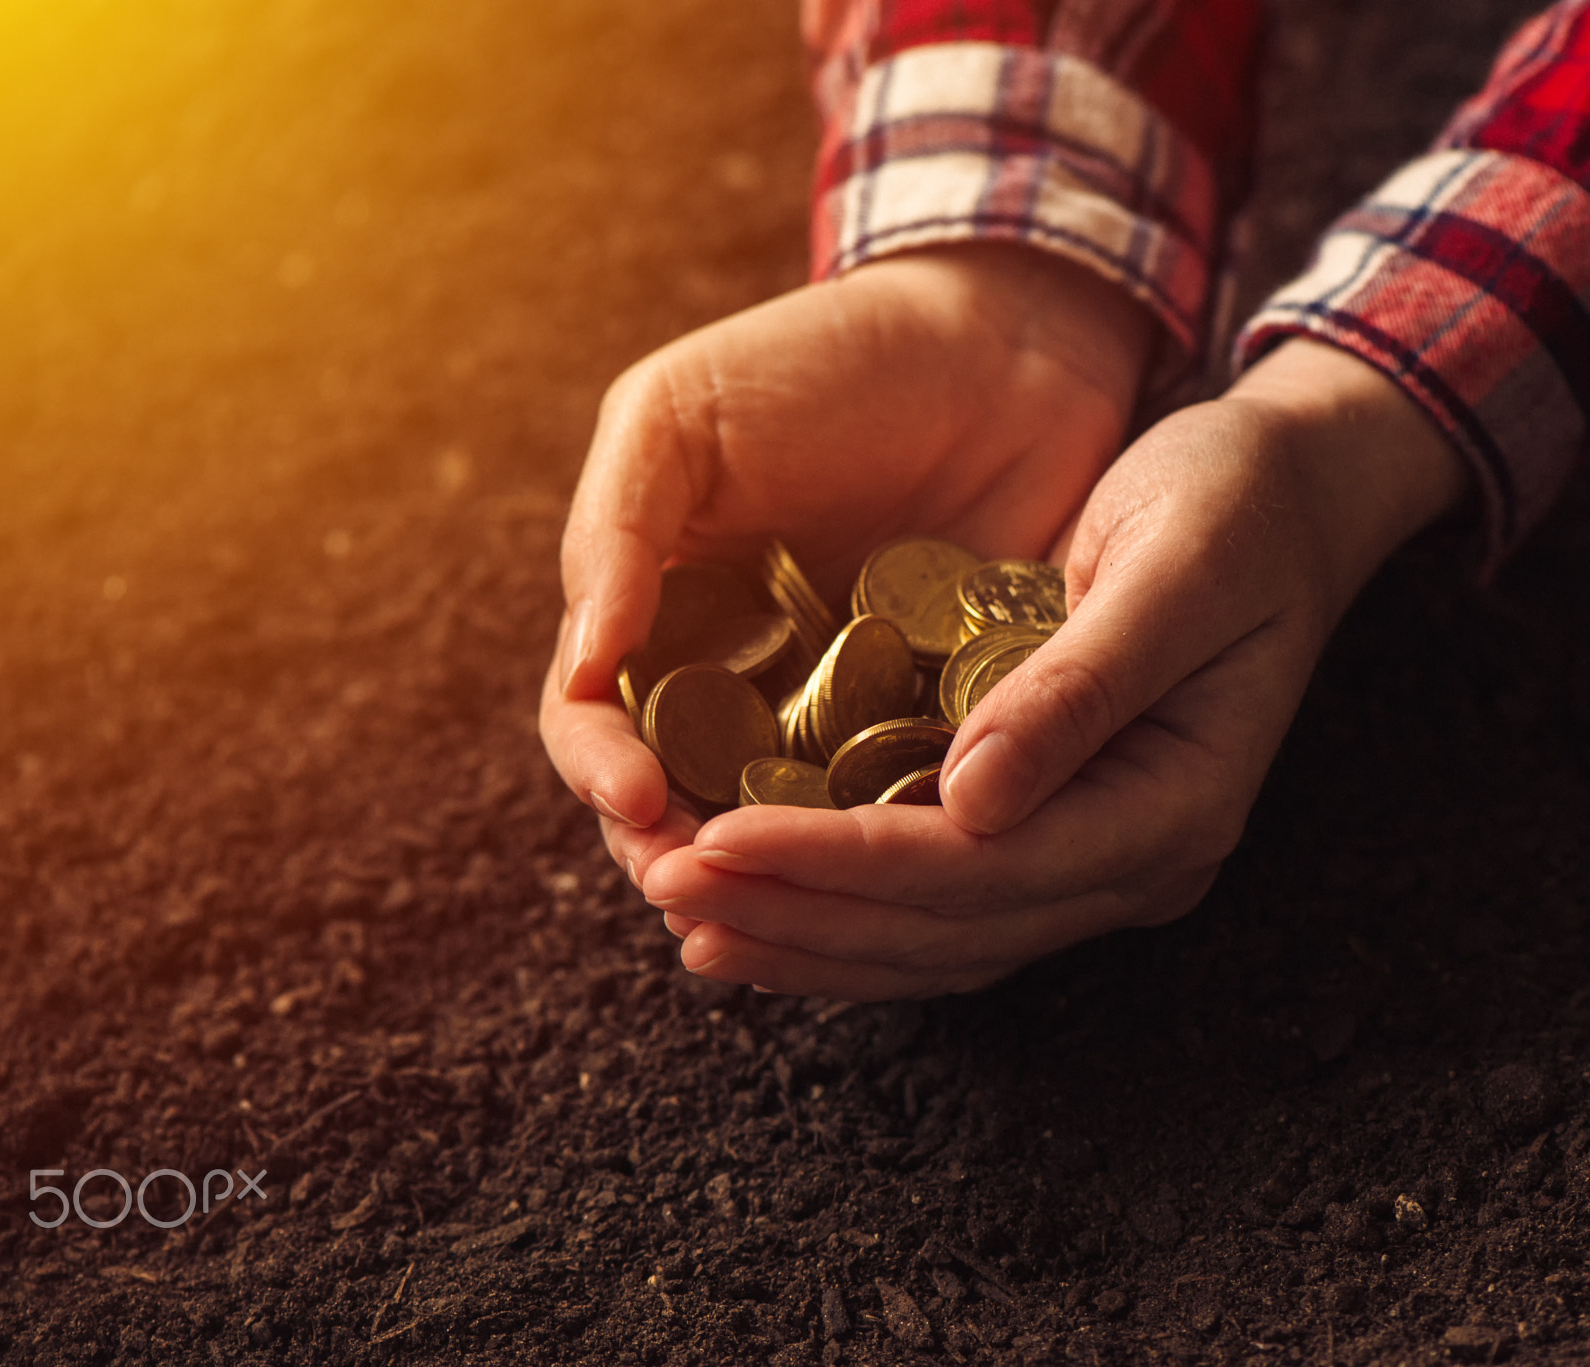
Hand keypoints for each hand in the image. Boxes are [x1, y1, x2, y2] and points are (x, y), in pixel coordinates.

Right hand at [541, 244, 1154, 882]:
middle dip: (680, 852)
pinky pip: (905, 804)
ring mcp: (842, 718)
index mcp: (659, 618)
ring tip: (790, 898)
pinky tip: (897, 865)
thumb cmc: (824, 362)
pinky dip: (891, 841)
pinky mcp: (941, 730)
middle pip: (681, 803)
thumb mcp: (681, 414)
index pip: (595, 724)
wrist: (1008, 343)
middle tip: (698, 885)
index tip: (638, 801)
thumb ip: (616, 529)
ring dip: (777, 871)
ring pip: (789, 828)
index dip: (601, 771)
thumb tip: (582, 664)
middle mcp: (740, 685)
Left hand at [635, 339, 1468, 998]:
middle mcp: (1138, 858)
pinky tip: (766, 902)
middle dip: (804, 913)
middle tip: (671, 890)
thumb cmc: (1238, 506)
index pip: (982, 868)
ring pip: (937, 939)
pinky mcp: (1062, 827)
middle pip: (947, 927)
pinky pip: (944, 901)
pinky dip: (850, 908)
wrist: (1292, 493)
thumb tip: (967, 802)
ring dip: (813, 937)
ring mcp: (1102, 856)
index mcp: (1175, 805)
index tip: (723, 839)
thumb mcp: (1173, 568)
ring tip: (693, 925)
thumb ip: (1078, 687)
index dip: (845, 862)